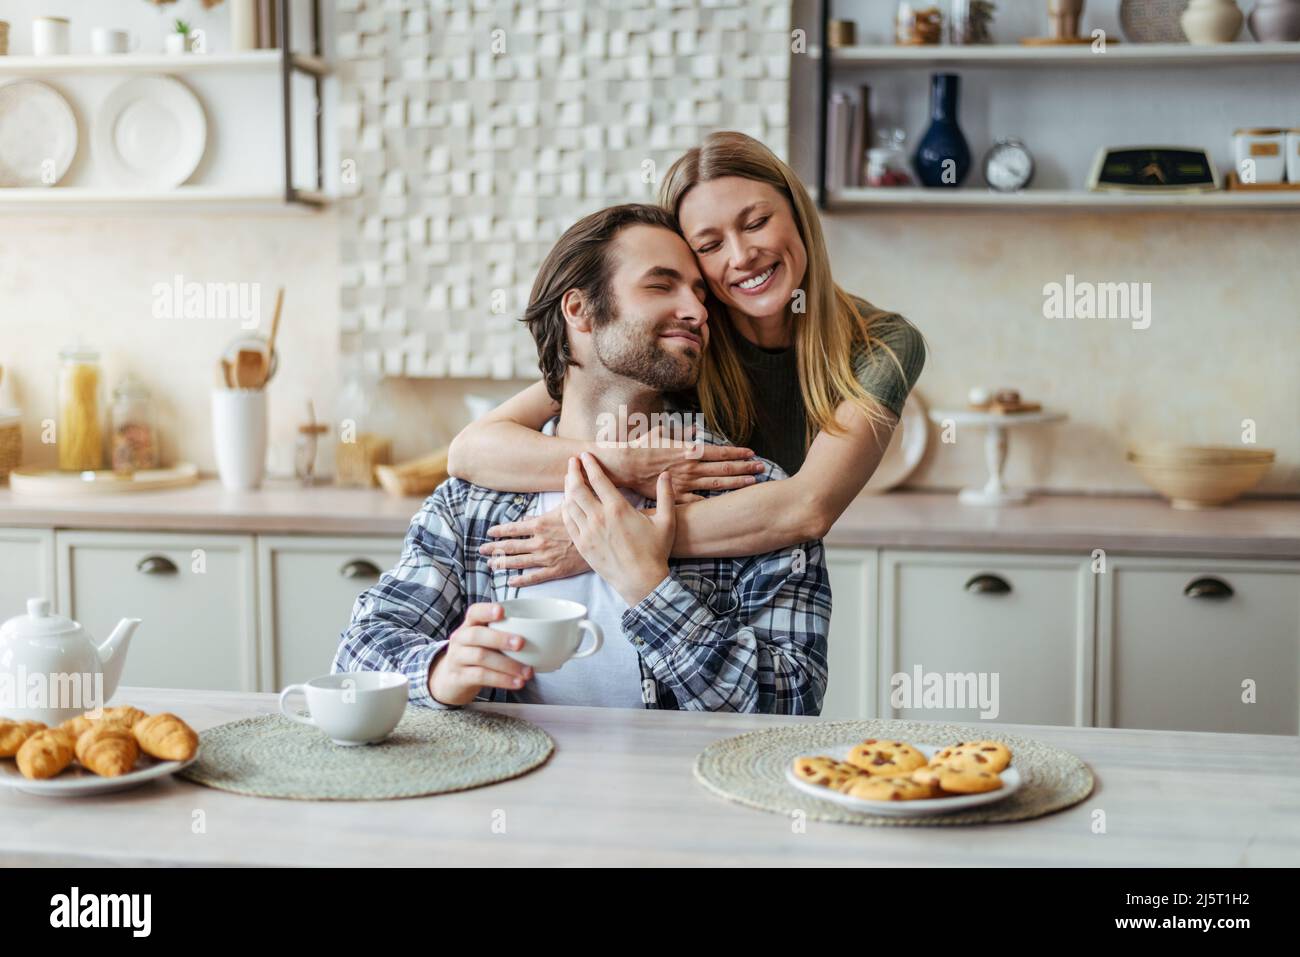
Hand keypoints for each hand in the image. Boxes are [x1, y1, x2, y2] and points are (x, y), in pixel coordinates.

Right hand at [428, 603, 532, 706]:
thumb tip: (548, 638)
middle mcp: (460, 639)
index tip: (502, 611)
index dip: (487, 610)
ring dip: (507, 664)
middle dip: (500, 638)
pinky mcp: (459, 677)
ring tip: (527, 672)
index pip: (474, 612)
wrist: (449, 681)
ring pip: (481, 657)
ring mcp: (457, 658)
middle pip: (477, 635)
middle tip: (521, 643)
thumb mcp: (484, 642)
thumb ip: (504, 635)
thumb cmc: (475, 656)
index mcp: (469, 625)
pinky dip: (501, 680)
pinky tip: (517, 683)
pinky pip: (481, 676)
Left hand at [481, 506, 591, 586]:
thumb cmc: (584, 520)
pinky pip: (534, 577)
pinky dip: (521, 581)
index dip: (499, 530)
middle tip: (482, 550)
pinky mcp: (554, 570)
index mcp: (540, 524)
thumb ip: (546, 508)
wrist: (600, 540)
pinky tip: (510, 582)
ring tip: (490, 564)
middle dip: (494, 548)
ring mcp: (545, 558)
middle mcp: (539, 542)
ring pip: (518, 562)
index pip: (513, 528)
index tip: (490, 532)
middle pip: (510, 546)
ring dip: (502, 563)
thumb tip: (530, 513)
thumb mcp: (566, 505)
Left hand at [561, 452, 674, 605]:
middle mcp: (599, 518)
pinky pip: (568, 522)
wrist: (641, 581)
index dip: (589, 464)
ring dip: (567, 488)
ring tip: (569, 479)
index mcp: (618, 508)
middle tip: (572, 462)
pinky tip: (567, 503)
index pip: (598, 479)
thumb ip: (666, 495)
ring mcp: (588, 532)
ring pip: (569, 504)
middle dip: (573, 471)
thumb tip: (666, 474)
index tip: (585, 455)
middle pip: (577, 488)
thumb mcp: (666, 522)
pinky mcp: (582, 545)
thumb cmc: (655, 552)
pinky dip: (565, 509)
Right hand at [609, 425, 763, 501]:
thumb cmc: (641, 447)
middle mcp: (691, 467)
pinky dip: (713, 502)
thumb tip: (692, 432)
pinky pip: (698, 501)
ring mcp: (685, 482)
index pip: (720, 452)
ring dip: (737, 483)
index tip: (752, 453)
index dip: (738, 453)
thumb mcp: (660, 433)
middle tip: (762, 468)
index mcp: (689, 450)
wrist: (624, 464)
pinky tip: (727, 504)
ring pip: (717, 485)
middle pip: (724, 469)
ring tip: (753, 483)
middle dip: (745, 468)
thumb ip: (679, 434)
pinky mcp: (676, 495)